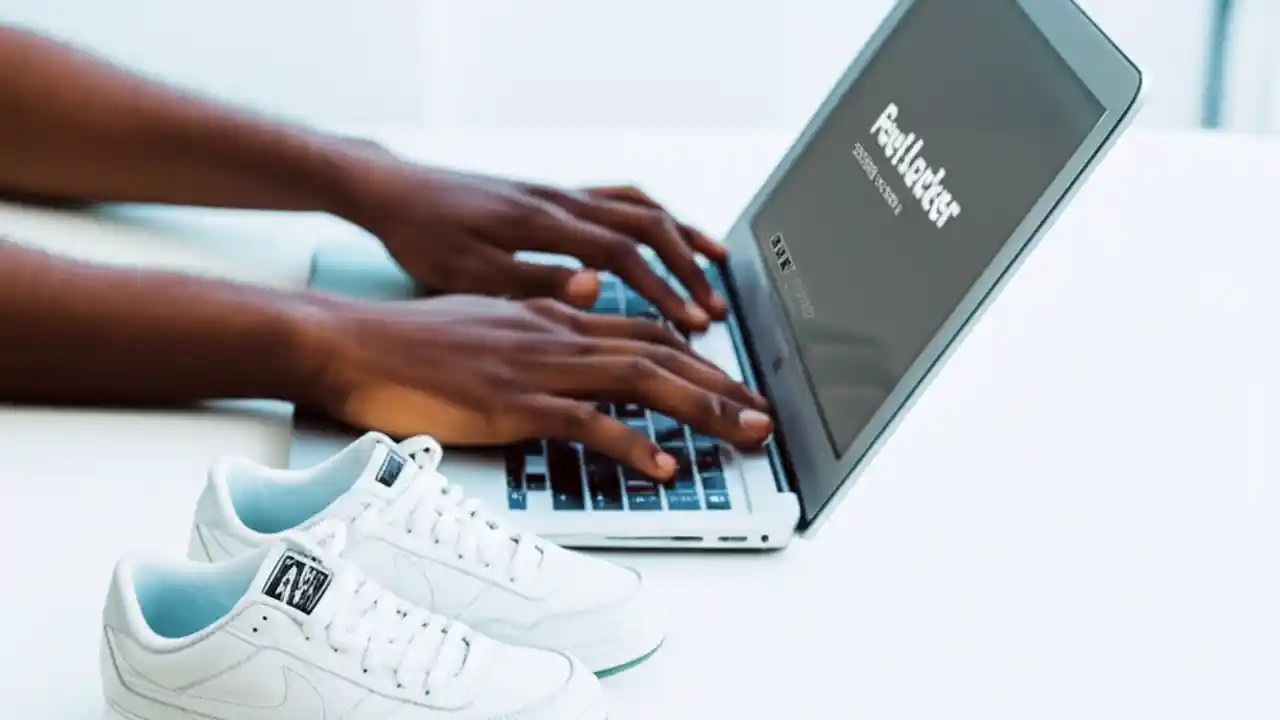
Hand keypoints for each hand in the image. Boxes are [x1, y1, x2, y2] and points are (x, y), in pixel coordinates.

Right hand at [302, 295, 770, 479]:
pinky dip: (631, 447)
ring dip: (702, 409)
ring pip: (642, 382)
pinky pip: (587, 425)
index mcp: (554, 315)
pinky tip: (662, 468)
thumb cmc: (412, 341)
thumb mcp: (489, 321)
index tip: (731, 386)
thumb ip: (539, 327)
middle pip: (662, 354)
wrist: (351, 343)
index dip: (698, 360)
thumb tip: (578, 335)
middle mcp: (557, 333)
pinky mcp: (513, 403)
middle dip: (723, 386)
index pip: (645, 332)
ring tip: (744, 435)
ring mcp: (538, 367)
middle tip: (764, 416)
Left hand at [343, 153, 726, 331]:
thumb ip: (536, 282)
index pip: (624, 255)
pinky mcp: (553, 197)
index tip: (693, 325)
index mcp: (543, 223)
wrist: (393, 191)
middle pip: (647, 227)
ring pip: (640, 208)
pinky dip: (652, 219)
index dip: (664, 291)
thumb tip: (597, 290)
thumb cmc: (423, 235)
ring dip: (681, 239)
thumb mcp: (468, 271)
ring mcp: (560, 195)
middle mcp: (561, 201)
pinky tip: (664, 236)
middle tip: (716, 312)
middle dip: (688, 272)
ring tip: (715, 268)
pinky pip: (618, 199)